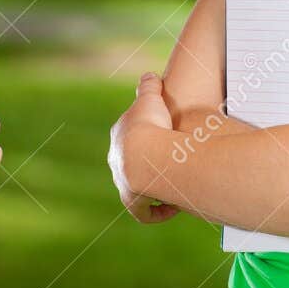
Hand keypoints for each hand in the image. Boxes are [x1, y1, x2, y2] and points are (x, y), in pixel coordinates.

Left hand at [108, 72, 180, 223]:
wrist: (143, 154)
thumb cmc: (149, 124)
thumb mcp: (151, 98)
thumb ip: (150, 86)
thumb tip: (150, 75)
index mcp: (119, 137)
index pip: (130, 138)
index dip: (147, 140)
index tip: (164, 142)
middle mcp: (117, 161)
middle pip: (130, 165)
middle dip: (148, 166)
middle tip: (168, 167)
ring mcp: (122, 181)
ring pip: (135, 190)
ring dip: (153, 191)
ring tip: (171, 191)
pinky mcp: (132, 200)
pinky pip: (144, 212)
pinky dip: (157, 212)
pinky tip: (171, 208)